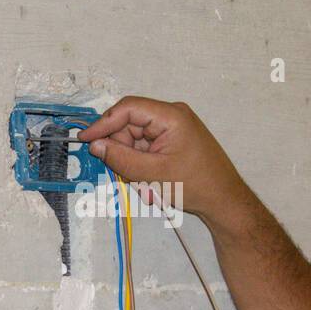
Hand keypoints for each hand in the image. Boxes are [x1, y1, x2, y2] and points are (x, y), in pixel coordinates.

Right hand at [78, 96, 248, 221]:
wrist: (225, 200)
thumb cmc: (196, 185)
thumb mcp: (154, 174)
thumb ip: (122, 159)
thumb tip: (95, 145)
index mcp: (171, 116)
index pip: (128, 109)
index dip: (104, 123)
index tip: (85, 140)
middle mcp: (170, 116)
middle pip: (129, 127)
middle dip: (123, 154)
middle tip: (130, 179)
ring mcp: (171, 130)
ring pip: (134, 142)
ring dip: (134, 167)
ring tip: (149, 189)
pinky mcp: (170, 143)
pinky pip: (144, 151)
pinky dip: (142, 170)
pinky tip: (154, 187)